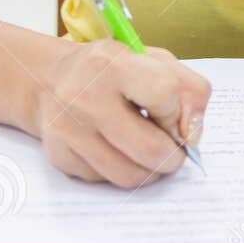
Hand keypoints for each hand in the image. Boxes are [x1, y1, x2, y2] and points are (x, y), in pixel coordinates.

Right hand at [34, 40, 211, 187]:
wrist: (51, 80)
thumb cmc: (113, 70)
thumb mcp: (156, 61)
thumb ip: (189, 90)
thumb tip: (192, 136)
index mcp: (111, 62)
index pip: (164, 94)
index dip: (176, 109)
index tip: (169, 111)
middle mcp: (84, 95)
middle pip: (150, 149)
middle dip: (173, 156)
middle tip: (173, 150)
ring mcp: (68, 129)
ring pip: (129, 175)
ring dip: (151, 171)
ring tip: (150, 154)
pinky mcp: (59, 156)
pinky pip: (105, 180)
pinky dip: (121, 171)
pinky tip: (118, 151)